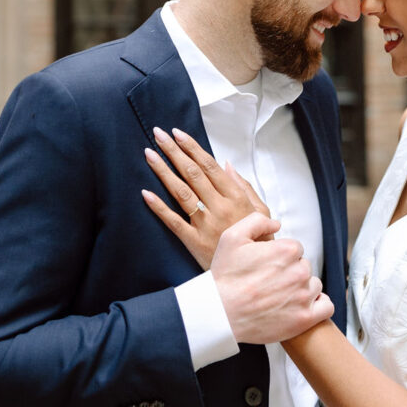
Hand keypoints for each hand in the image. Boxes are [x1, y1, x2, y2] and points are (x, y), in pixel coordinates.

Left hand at [142, 126, 269, 269]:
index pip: (209, 165)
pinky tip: (146, 193)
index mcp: (236, 197)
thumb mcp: (260, 210)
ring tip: (149, 154)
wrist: (256, 272)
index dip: (192, 148)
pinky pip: (173, 221)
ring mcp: (205, 224)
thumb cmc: (258, 240)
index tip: (178, 133)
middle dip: (174, 151)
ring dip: (163, 171)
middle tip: (158, 135)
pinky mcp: (194, 241)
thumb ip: (244, 186)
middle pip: (192, 173)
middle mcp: (219, 207)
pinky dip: (159, 207)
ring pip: (181, 192)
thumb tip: (227, 164)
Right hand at [210, 214, 333, 343]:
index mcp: (286, 250)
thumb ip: (257, 221)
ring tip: (281, 296)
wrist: (219, 313)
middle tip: (270, 282)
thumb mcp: (232, 237)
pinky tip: (302, 306)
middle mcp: (299, 272)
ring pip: (314, 285)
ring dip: (302, 289)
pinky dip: (318, 305)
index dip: (280, 257)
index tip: (268, 266)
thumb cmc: (225, 277)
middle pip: (304, 267)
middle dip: (290, 272)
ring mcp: (303, 296)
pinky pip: (326, 306)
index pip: (295, 249)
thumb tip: (277, 224)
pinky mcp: (305, 318)